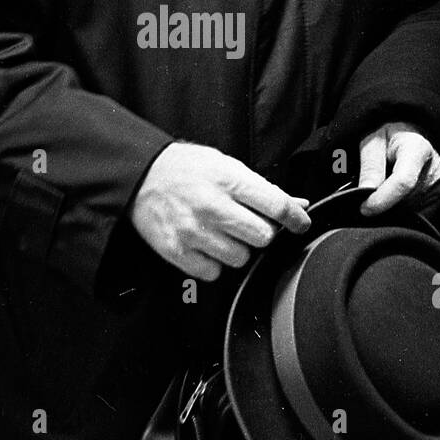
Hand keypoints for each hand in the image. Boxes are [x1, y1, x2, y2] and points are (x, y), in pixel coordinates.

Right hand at [128, 142, 310, 280]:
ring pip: (240, 259)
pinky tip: (205, 244)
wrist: (140, 175)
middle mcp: (212, 207)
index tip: (299, 223)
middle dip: (261, 233)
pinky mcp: (178, 252)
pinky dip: (213, 263)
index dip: (295, 218)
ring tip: (221, 232)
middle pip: (263, 237)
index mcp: (228, 180)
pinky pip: (214, 273)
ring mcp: (194, 232)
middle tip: (247, 223)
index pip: (277, 206)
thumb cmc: (185, 168)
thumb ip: (261, 187)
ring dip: (237, 249)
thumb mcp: (226, 165)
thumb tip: (296, 205)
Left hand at [358, 122, 439, 215]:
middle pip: (404, 199)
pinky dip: (402, 209)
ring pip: (409, 209)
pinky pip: (417, 214)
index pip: (403, 182)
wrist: (411, 136)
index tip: (364, 208)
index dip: (382, 199)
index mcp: (417, 148)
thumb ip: (370, 166)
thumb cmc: (390, 137)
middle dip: (383, 201)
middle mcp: (435, 168)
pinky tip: (396, 195)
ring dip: (392, 206)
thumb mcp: (372, 142)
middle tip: (371, 190)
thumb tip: (366, 191)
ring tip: (386, 187)